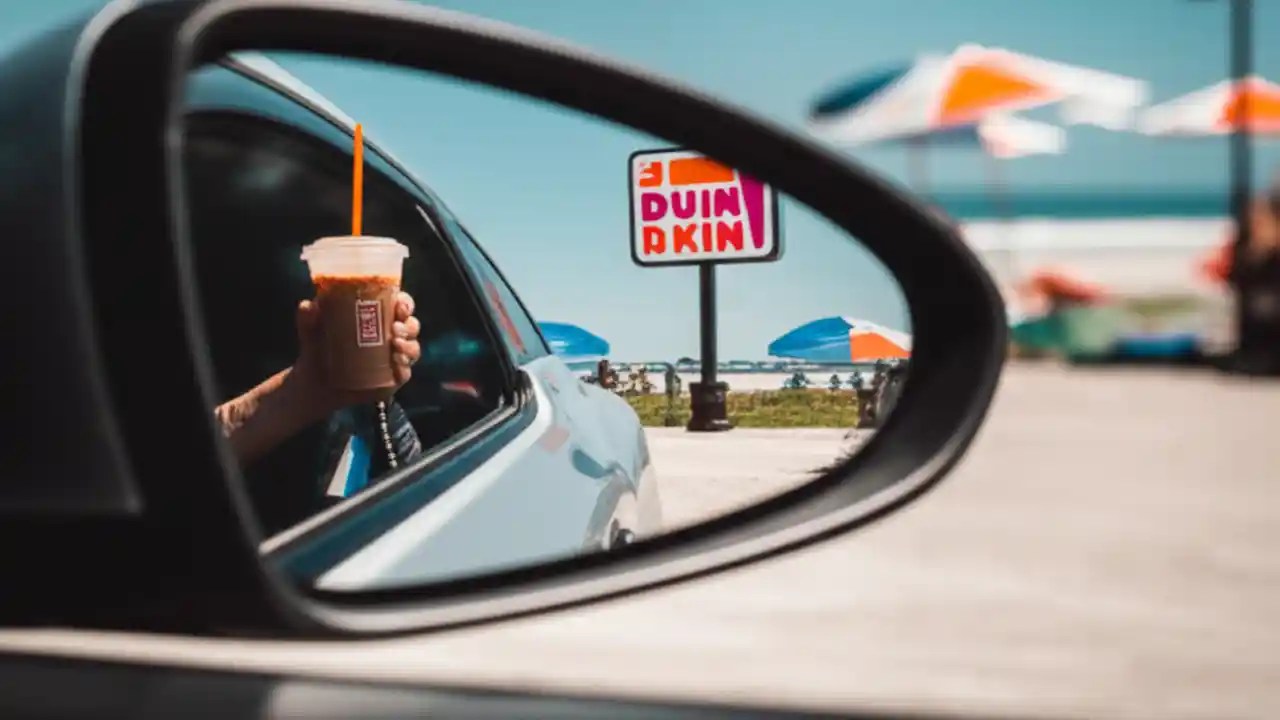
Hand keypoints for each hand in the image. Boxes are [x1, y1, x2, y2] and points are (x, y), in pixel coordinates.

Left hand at [290, 291, 421, 420]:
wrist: (315, 382)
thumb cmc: (318, 348)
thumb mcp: (311, 330)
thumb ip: (308, 318)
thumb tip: (307, 305)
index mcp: (378, 315)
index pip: (401, 305)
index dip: (406, 303)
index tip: (399, 305)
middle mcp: (391, 334)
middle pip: (412, 325)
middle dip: (409, 325)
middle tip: (395, 328)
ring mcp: (395, 357)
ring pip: (413, 348)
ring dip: (409, 346)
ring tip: (395, 346)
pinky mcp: (393, 378)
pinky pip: (406, 372)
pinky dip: (404, 368)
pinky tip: (397, 365)